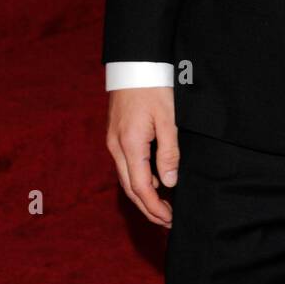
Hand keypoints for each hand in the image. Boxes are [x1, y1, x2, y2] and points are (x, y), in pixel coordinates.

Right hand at [106, 86, 178, 226]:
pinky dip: (139, 178)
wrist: (134, 62)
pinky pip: (126, 164)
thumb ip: (169, 152)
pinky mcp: (116, 135)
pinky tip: (155, 181)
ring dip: (144, 195)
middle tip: (168, 221)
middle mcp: (116, 147)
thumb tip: (168, 184)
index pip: (141, 188)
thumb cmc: (153, 86)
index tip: (170, 219)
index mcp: (129, 145)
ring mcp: (114, 141)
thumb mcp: (168, 118)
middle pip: (130, 188)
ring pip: (127, 178)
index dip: (155, 207)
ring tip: (164, 206)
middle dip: (149, 208)